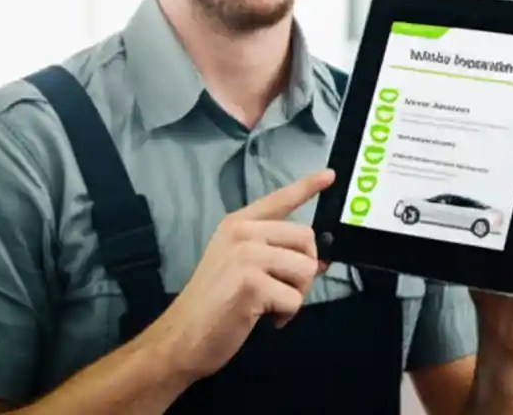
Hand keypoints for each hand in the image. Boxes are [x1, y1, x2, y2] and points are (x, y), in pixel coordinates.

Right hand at [150, 169, 334, 381]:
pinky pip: (294, 299)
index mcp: (238, 224)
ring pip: (305, 269)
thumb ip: (274, 253)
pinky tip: (264, 318)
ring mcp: (246, 256)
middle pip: (305, 238)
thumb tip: (317, 260)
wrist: (182, 337)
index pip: (279, 199)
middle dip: (304, 269)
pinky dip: (286, 315)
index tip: (330, 175)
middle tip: (282, 290)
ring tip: (270, 305)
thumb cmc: (212, 304)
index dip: (308, 186)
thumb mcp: (238, 265)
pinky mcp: (252, 284)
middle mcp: (242, 233)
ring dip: (296, 295)